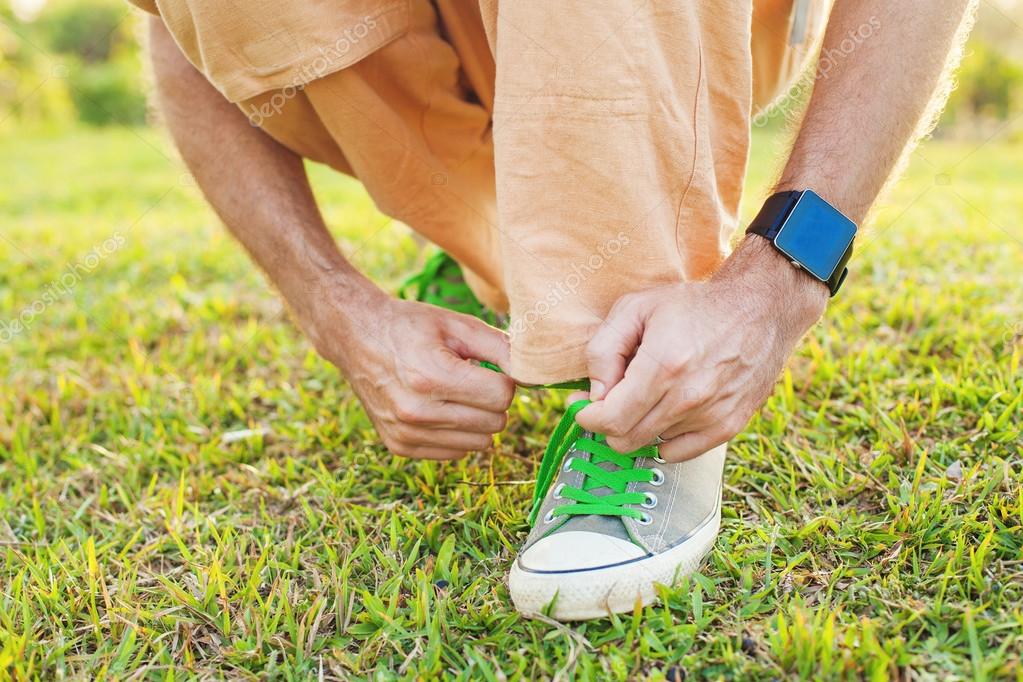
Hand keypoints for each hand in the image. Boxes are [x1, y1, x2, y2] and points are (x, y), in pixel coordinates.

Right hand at [310, 290, 515, 459]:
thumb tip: (532, 376)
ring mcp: (406, 434)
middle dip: (493, 400)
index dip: (503, 379)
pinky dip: (458, 433)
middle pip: (495, 422)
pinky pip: (457, 452)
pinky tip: (440, 408)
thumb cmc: (410, 326)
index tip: (488, 366)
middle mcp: (417, 412)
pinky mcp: (400, 447)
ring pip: (480, 443)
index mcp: (432, 377)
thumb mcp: (457, 324)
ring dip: (478, 419)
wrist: (356, 338)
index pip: (502, 396)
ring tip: (455, 392)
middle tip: (472, 378)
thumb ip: (500, 348)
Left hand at [575, 236, 827, 461]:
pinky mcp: (729, 426)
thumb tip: (594, 393)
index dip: (585, 416)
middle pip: (625, 439)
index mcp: (662, 366)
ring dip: (637, 425)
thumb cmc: (692, 305)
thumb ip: (603, 350)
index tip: (580, 405)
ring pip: (649, 444)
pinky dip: (664, 437)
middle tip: (609, 399)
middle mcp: (688, 397)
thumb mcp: (635, 308)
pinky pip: (679, 452)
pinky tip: (665, 410)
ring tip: (646, 394)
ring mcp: (711, 415)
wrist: (759, 308)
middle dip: (607, 422)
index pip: (609, 419)